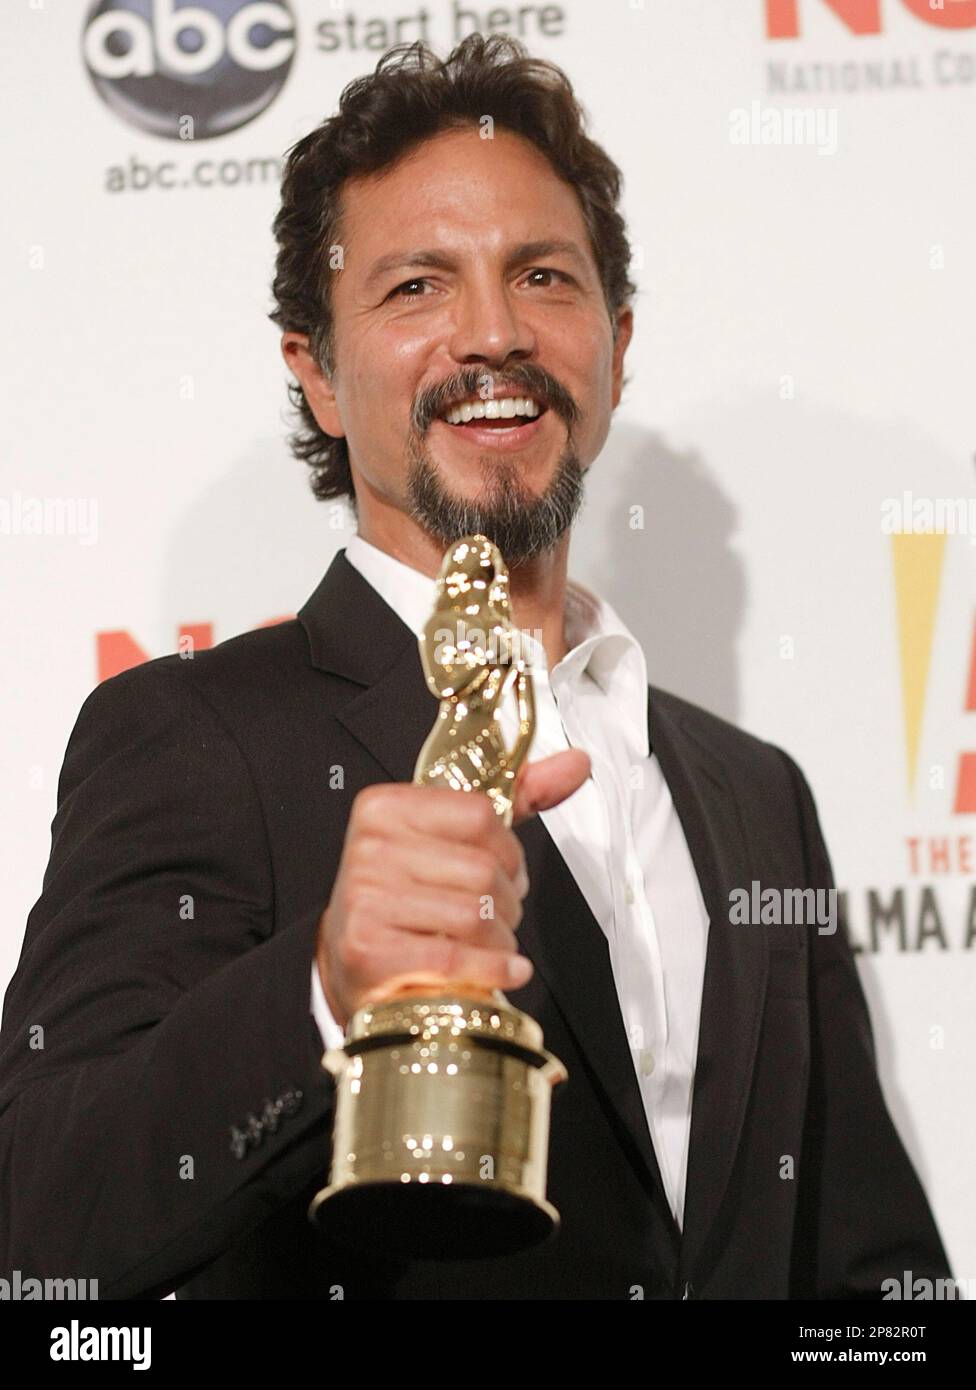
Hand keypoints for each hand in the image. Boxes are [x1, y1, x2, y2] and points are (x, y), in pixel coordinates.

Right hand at [315, 749, 590, 1029]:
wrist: (351, 957)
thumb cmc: (408, 895)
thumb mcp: (452, 837)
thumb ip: (516, 798)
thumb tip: (577, 763)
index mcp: (386, 806)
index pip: (481, 815)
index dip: (508, 850)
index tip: (505, 868)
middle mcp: (370, 847)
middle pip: (482, 870)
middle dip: (509, 900)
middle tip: (500, 913)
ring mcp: (366, 898)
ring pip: (474, 915)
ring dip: (501, 939)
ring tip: (492, 942)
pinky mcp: (369, 949)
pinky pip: (455, 958)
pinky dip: (494, 969)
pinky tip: (505, 969)